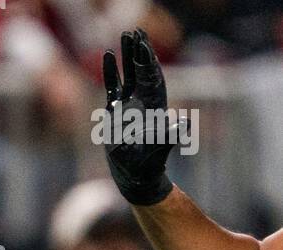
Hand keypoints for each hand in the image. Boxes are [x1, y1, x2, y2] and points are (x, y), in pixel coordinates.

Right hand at [102, 28, 175, 205]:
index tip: (144, 44)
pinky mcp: (116, 112)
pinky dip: (111, 71)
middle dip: (138, 50)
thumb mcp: (160, 148)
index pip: (151, 77)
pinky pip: (113, 86)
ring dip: (127, 55)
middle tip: (136, 30)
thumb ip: (170, 135)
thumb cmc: (149, 164)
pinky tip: (108, 55)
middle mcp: (143, 102)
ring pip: (128, 73)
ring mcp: (130, 105)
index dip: (147, 61)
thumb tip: (183, 125)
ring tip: (124, 34)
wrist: (137, 177)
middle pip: (141, 69)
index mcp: (154, 105)